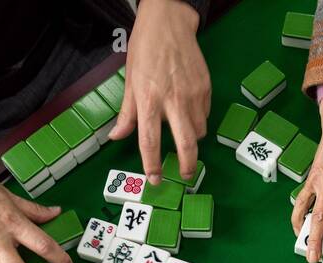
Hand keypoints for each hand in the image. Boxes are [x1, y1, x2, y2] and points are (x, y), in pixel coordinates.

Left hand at [111, 0, 209, 184]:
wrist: (170, 23)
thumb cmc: (146, 49)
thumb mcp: (130, 80)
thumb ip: (127, 113)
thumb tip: (116, 136)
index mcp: (149, 100)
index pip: (150, 141)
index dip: (152, 165)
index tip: (155, 179)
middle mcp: (174, 101)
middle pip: (186, 144)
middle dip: (186, 165)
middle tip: (184, 174)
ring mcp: (194, 95)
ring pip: (199, 132)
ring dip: (192, 140)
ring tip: (184, 135)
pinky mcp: (206, 89)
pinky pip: (205, 115)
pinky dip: (198, 121)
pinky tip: (189, 112)